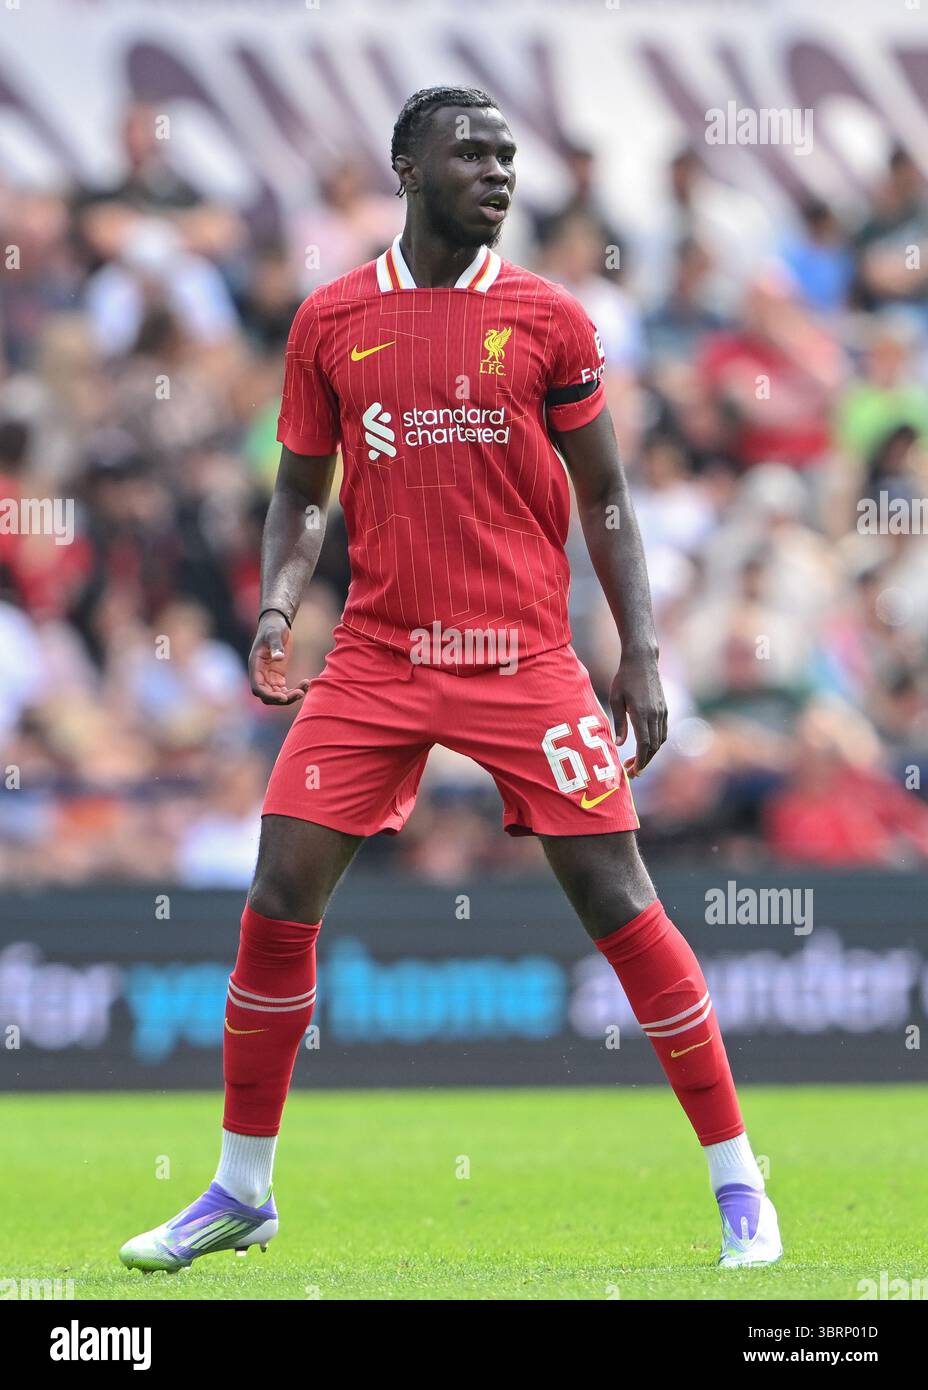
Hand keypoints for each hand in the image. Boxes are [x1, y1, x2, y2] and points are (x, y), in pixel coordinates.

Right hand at [248, 612, 309, 705]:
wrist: (277, 624)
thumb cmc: (273, 627)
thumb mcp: (274, 633)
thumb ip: (276, 645)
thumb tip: (278, 657)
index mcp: (255, 666)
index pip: (258, 688)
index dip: (269, 695)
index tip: (284, 697)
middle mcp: (260, 674)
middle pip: (268, 695)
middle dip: (283, 698)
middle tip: (301, 693)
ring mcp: (269, 677)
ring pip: (277, 695)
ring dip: (291, 696)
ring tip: (306, 686)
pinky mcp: (278, 676)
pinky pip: (284, 690)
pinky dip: (294, 690)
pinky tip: (306, 683)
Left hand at [610, 650, 666, 777]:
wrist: (642, 660)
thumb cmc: (624, 678)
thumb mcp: (615, 699)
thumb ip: (619, 723)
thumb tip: (620, 744)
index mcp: (641, 713)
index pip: (644, 744)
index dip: (640, 761)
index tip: (634, 772)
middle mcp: (655, 714)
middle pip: (654, 746)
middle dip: (644, 762)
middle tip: (632, 772)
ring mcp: (662, 711)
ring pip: (660, 740)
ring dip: (650, 754)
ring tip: (637, 762)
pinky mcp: (665, 708)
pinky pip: (663, 731)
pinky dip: (656, 743)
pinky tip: (646, 747)